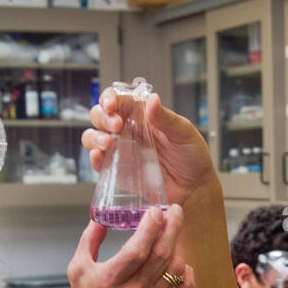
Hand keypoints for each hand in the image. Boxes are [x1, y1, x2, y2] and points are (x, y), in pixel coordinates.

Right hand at [67, 205, 194, 287]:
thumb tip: (101, 217)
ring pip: (175, 268)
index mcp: (110, 280)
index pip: (136, 250)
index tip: (154, 211)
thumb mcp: (77, 269)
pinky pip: (186, 287)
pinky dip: (186, 271)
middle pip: (161, 254)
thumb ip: (89, 240)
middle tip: (175, 211)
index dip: (149, 227)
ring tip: (169, 237)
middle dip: (172, 227)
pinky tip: (177, 262)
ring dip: (176, 247)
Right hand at [81, 88, 217, 206]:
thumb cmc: (192, 159)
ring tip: (108, 143)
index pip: (119, 99)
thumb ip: (166, 118)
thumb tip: (152, 99)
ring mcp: (121, 151)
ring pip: (93, 137)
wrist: (194, 190)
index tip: (112, 105)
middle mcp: (128, 131)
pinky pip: (98, 163)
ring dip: (94, 137)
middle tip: (116, 125)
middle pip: (100, 116)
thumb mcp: (184, 133)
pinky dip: (94, 158)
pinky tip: (100, 156)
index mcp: (143, 115)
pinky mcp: (117, 171)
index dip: (110, 98)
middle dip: (102, 117)